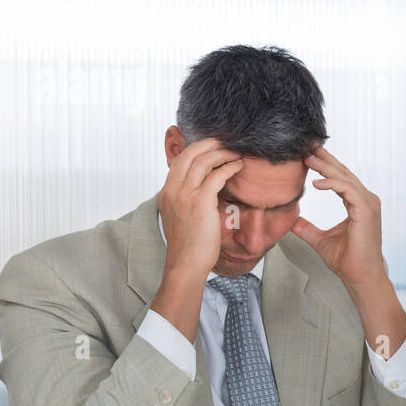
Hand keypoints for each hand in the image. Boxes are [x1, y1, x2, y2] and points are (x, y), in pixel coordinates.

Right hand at [155, 137, 241, 280]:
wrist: (186, 263)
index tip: (213, 146)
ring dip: (222, 153)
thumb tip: (203, 191)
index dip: (197, 149)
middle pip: (189, 153)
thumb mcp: (182, 217)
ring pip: (203, 160)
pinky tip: (239, 166)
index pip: (180, 160)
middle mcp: (172, 190)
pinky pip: (217, 175)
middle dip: (210, 143)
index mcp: (166, 192)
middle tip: (226, 142)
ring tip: (236, 153)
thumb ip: (187, 200)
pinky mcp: (200, 201)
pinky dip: (229, 167)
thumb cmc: (189, 245)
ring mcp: (185, 194)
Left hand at [289, 145, 386, 290]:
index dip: (326, 166)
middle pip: (344, 173)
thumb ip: (307, 228)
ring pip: (345, 178)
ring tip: (307, 159)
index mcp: (359, 204)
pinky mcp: (366, 210)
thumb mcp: (320, 240)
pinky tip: (315, 182)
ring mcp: (369, 204)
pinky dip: (332, 183)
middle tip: (307, 146)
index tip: (308, 156)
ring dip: (326, 167)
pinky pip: (348, 189)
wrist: (359, 276)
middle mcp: (366, 201)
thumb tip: (292, 221)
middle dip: (325, 159)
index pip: (342, 179)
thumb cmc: (346, 260)